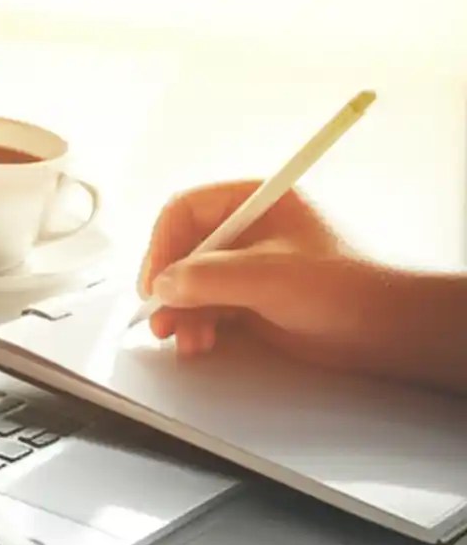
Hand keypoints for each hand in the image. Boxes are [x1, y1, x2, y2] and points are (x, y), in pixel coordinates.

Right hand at [138, 180, 387, 367]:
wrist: (389, 331)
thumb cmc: (348, 287)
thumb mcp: (271, 276)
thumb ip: (210, 277)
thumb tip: (163, 284)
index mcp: (256, 201)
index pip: (187, 211)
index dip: (164, 245)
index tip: (156, 283)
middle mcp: (248, 229)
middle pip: (182, 249)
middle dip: (169, 287)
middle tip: (160, 318)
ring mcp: (248, 265)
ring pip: (191, 283)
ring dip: (180, 312)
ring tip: (184, 340)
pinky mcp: (251, 298)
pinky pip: (207, 306)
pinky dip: (196, 325)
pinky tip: (200, 343)